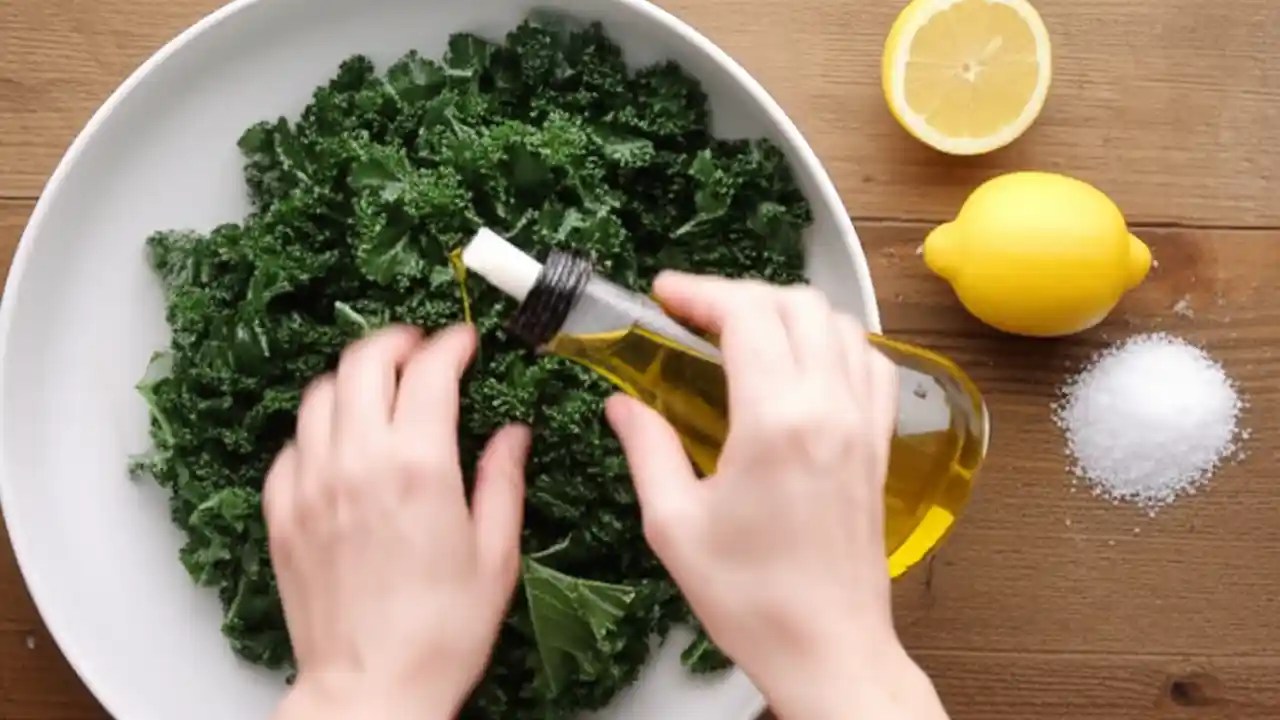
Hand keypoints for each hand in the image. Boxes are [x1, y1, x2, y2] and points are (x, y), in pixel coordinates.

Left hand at [265, 324, 529, 719]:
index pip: (429, 370)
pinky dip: (318, 430)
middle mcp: (358, 462)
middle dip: (396, 341)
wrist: (371, 689)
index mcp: (420, 467)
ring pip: (320, 395)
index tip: (464, 340)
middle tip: (420, 348)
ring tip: (379, 388)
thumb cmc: (443, 632)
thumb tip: (513, 433)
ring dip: (353, 378)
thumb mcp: (495, 555)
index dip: (450, 343)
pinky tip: (340, 446)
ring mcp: (311, 486)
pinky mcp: (282, 514)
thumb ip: (503, 481)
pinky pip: (290, 447)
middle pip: (363, 362)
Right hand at [606, 273, 946, 719]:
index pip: (747, 315)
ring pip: (839, 323)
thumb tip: (622, 404)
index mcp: (776, 421)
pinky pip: (871, 363)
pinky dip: (836, 342)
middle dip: (739, 294)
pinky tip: (804, 363)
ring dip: (788, 310)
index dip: (702, 290)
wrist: (827, 647)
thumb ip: (647, 449)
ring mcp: (863, 423)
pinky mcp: (879, 444)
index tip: (665, 293)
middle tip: (694, 312)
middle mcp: (830, 408)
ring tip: (744, 330)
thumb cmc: (750, 598)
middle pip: (795, 304)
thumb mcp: (674, 524)